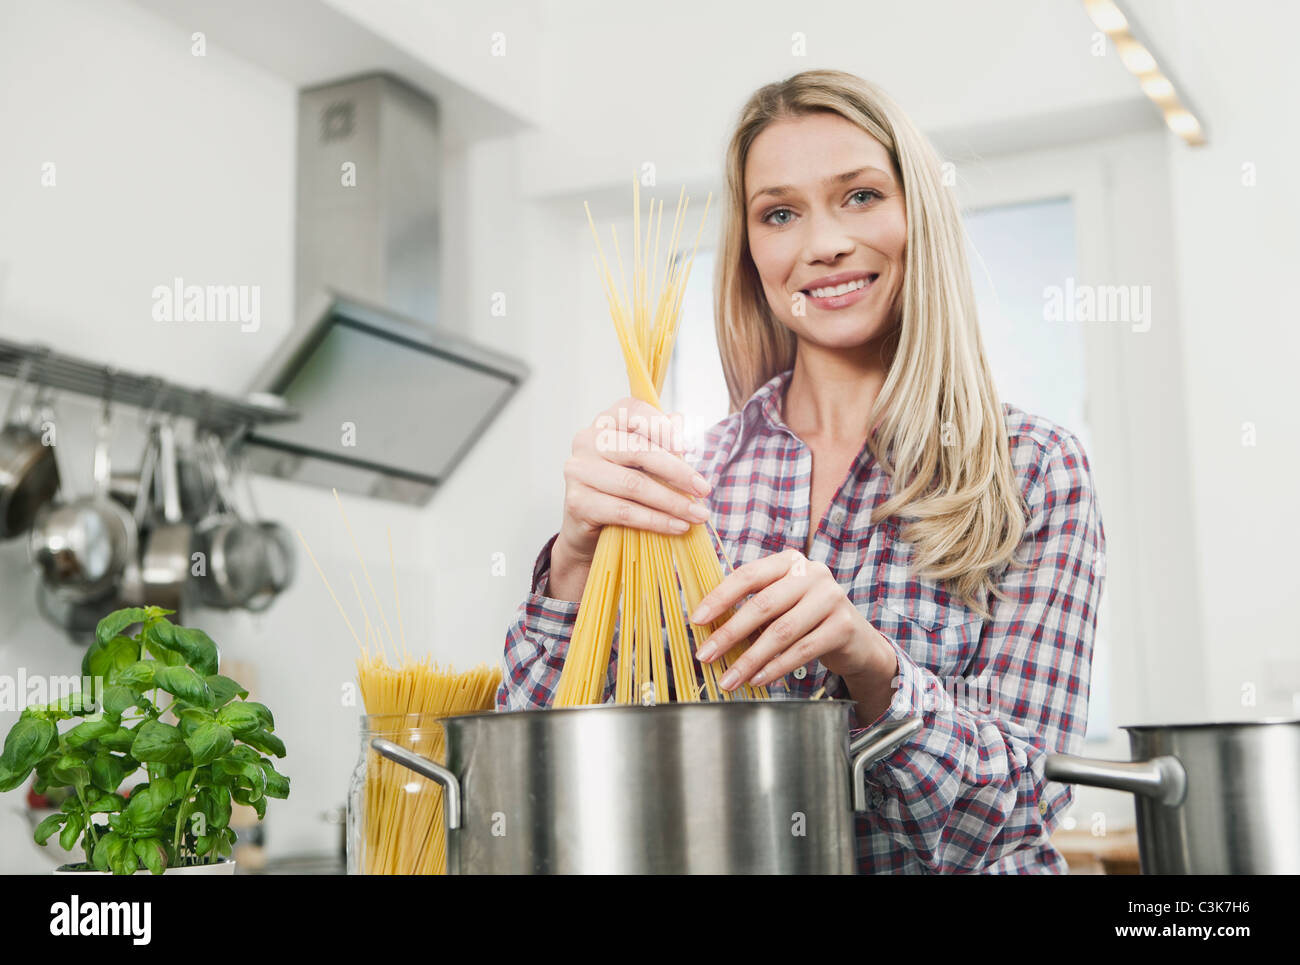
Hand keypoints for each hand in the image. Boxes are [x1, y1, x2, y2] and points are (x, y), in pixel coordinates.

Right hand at [549, 398, 711, 599]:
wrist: (588, 529)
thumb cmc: (620, 489)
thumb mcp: (642, 463)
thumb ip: (660, 441)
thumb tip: (682, 421)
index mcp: (604, 422)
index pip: (633, 410)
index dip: (661, 426)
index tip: (688, 447)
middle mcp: (587, 441)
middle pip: (638, 450)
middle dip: (677, 471)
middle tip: (704, 489)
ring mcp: (578, 471)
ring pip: (633, 484)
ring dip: (672, 502)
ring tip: (697, 514)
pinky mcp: (577, 502)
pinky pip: (624, 511)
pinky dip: (655, 520)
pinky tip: (677, 526)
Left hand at [690, 549, 893, 695]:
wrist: (857, 641)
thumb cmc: (808, 619)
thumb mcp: (782, 604)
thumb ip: (752, 607)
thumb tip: (707, 628)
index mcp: (790, 561)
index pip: (748, 575)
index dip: (720, 597)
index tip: (696, 620)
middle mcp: (813, 574)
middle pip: (763, 605)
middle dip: (729, 633)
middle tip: (705, 655)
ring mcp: (831, 598)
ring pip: (781, 631)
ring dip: (750, 659)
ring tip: (729, 678)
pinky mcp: (843, 626)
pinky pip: (802, 650)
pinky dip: (776, 667)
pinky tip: (758, 679)